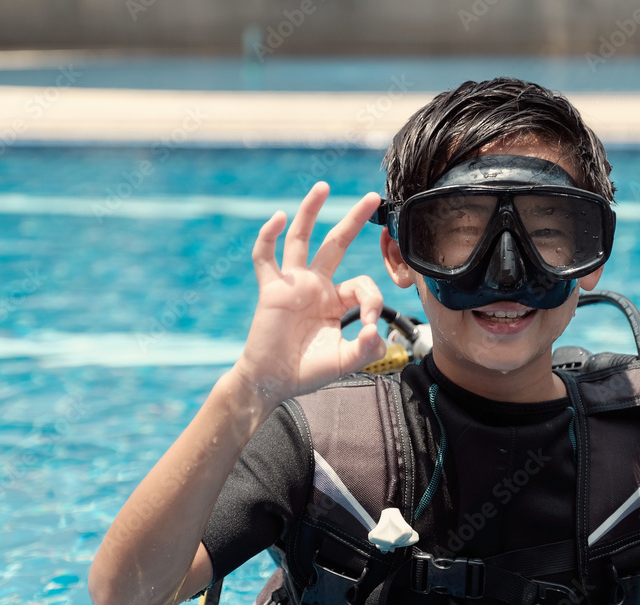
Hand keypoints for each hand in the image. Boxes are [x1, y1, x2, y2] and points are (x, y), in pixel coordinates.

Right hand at [232, 182, 386, 405]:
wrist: (273, 382)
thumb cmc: (308, 371)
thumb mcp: (347, 361)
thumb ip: (368, 348)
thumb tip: (374, 329)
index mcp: (336, 301)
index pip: (361, 284)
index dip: (372, 300)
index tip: (369, 325)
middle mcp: (316, 286)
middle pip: (336, 243)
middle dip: (354, 220)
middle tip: (372, 197)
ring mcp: (292, 283)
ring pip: (301, 239)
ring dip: (310, 212)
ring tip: (323, 187)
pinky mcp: (271, 288)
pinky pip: (265, 257)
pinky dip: (268, 236)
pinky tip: (277, 217)